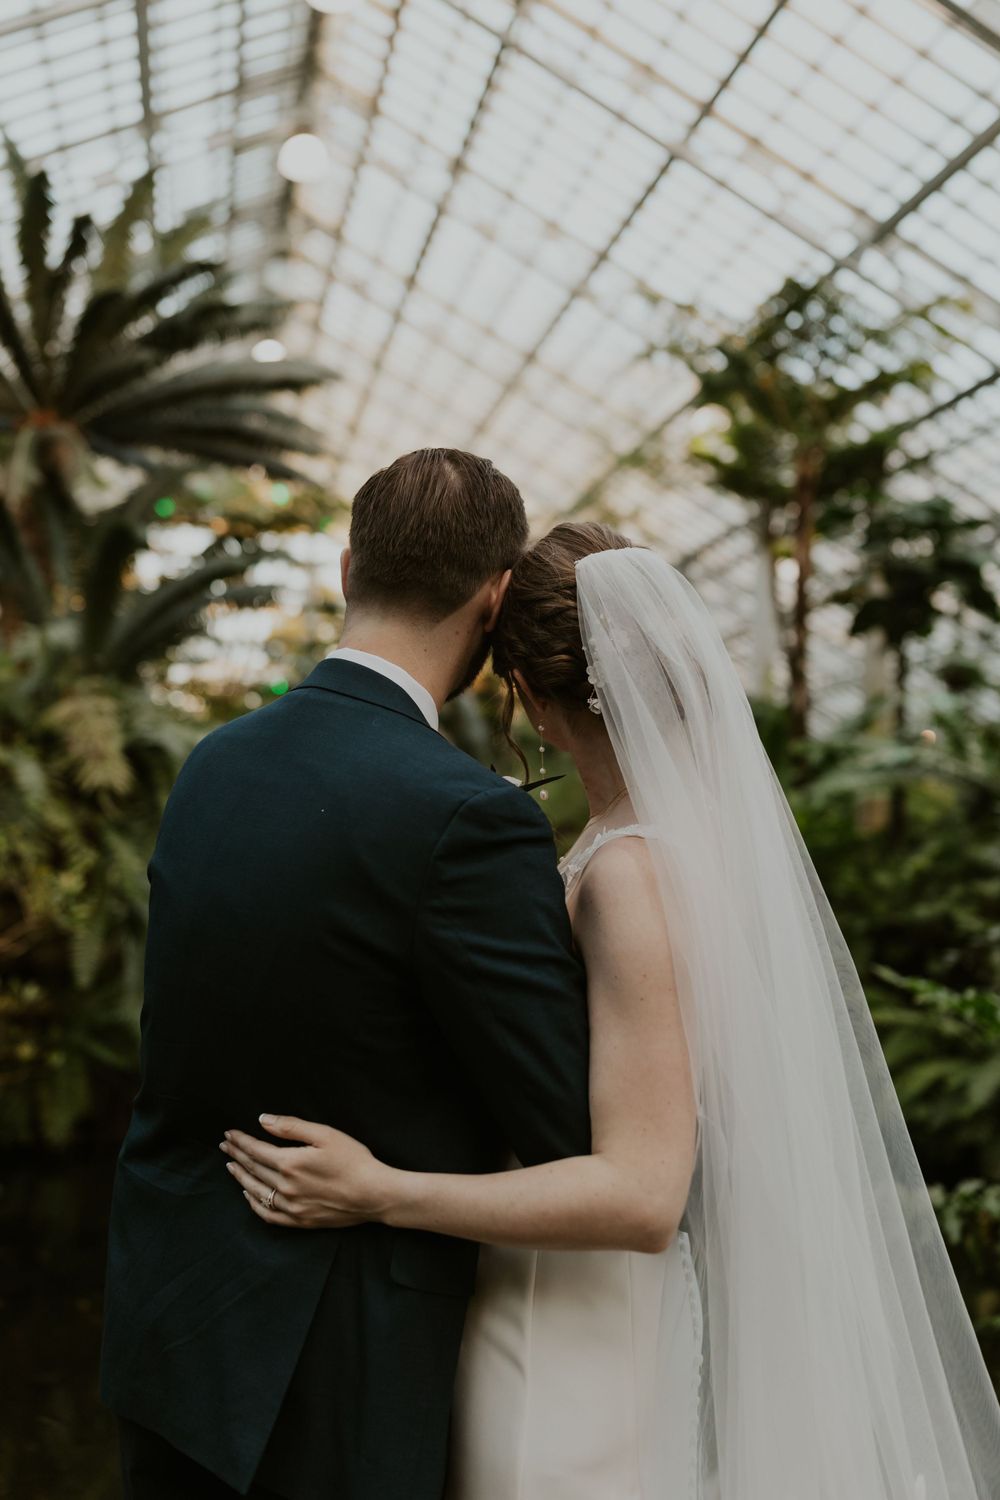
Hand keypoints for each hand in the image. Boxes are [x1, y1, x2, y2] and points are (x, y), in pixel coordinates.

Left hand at [220, 1114, 389, 1228]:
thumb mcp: (325, 1134)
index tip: (229, 1134)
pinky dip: (254, 1204)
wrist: (374, 1194)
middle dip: (236, 1155)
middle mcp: (286, 1187)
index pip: (256, 1150)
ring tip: (231, 1167)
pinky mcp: (300, 1221)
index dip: (240, 1141)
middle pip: (253, 1169)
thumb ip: (291, 1127)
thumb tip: (263, 1120)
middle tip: (225, 1146)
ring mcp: (292, 1207)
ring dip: (241, 1177)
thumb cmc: (354, 1160)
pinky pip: (268, 1215)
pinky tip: (249, 1195)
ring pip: (256, 1192)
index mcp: (290, 1163)